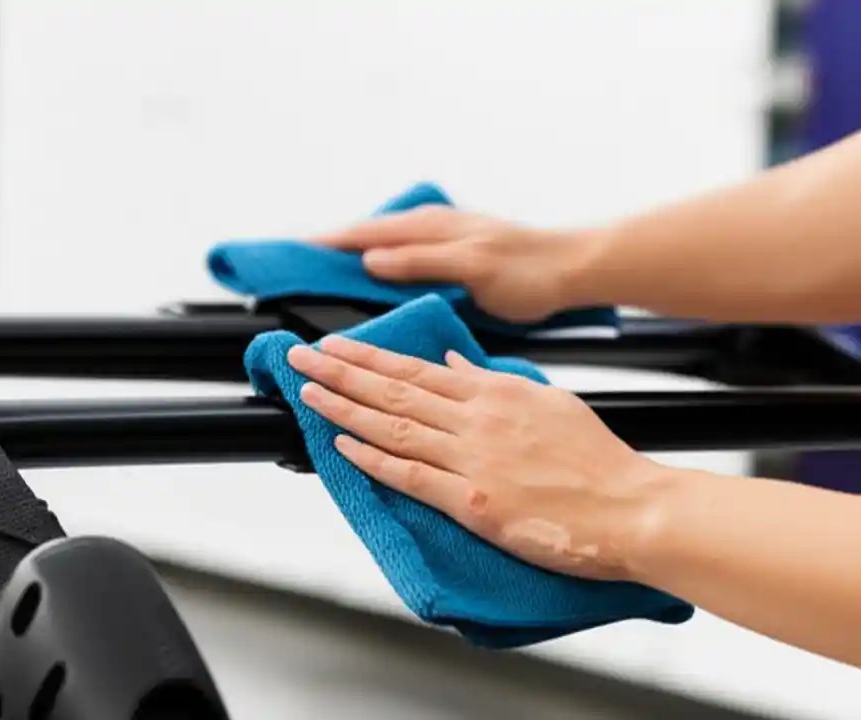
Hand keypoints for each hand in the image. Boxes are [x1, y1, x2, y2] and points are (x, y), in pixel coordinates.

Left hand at [287, 336, 667, 581]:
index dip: (368, 356)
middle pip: (394, 391)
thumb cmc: (596, 458)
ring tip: (307, 392)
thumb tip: (450, 358)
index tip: (333, 345)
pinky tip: (342, 446)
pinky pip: (412, 477)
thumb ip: (491, 379)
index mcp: (494, 393)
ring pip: (394, 428)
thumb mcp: (546, 400)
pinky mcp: (474, 503)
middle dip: (341, 372)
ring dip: (345, 408)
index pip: (416, 369)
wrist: (631, 507)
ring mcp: (473, 461)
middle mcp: (477, 420)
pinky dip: (373, 460)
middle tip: (299, 358)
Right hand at [317, 207, 591, 322]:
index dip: (325, 242)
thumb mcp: (471, 267)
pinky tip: (371, 274)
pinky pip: (399, 251)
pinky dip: (376, 259)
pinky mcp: (449, 252)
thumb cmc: (527, 268)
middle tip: (290, 259)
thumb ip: (419, 262)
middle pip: (365, 233)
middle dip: (328, 244)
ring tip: (319, 266)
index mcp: (429, 226)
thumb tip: (368, 261)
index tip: (289, 251)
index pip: (362, 232)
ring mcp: (439, 237)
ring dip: (350, 251)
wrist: (573, 268)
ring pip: (381, 241)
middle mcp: (429, 226)